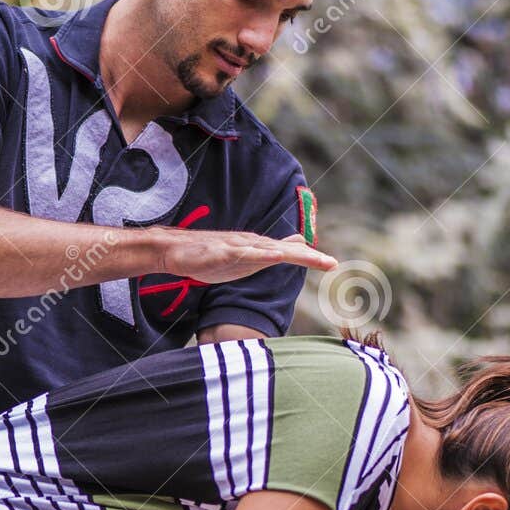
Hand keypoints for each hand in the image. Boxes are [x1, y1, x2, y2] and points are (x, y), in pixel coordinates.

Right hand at [151, 227, 336, 284]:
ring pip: (272, 251)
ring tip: (314, 258)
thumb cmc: (208, 256)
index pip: (288, 251)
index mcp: (257, 248)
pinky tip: (276, 256)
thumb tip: (284, 250)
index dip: (310, 258)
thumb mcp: (240, 258)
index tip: (332, 264)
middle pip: (286, 250)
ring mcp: (239, 247)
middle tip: (332, 264)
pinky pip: (247, 254)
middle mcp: (252, 244)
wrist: (176, 250)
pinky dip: (263, 254)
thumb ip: (262, 255)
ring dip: (294, 254)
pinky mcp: (225, 253)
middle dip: (309, 257)